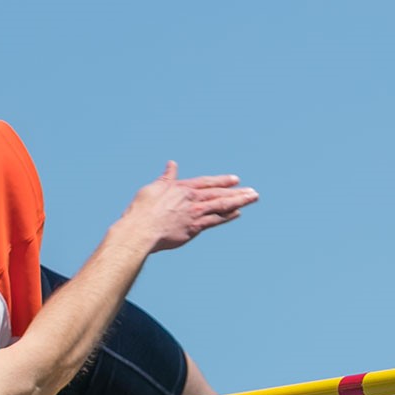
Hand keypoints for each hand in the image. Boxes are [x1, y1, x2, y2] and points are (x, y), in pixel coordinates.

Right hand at [115, 162, 258, 251]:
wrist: (140, 230)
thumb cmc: (142, 210)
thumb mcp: (154, 188)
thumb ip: (166, 177)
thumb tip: (172, 164)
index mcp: (182, 188)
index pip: (206, 182)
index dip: (222, 181)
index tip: (235, 179)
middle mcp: (192, 199)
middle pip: (219, 193)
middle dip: (237, 192)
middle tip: (253, 192)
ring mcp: (195, 213)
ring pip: (222, 205)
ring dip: (239, 201)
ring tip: (252, 198)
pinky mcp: (195, 228)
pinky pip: (215, 220)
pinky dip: (227, 216)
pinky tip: (237, 213)